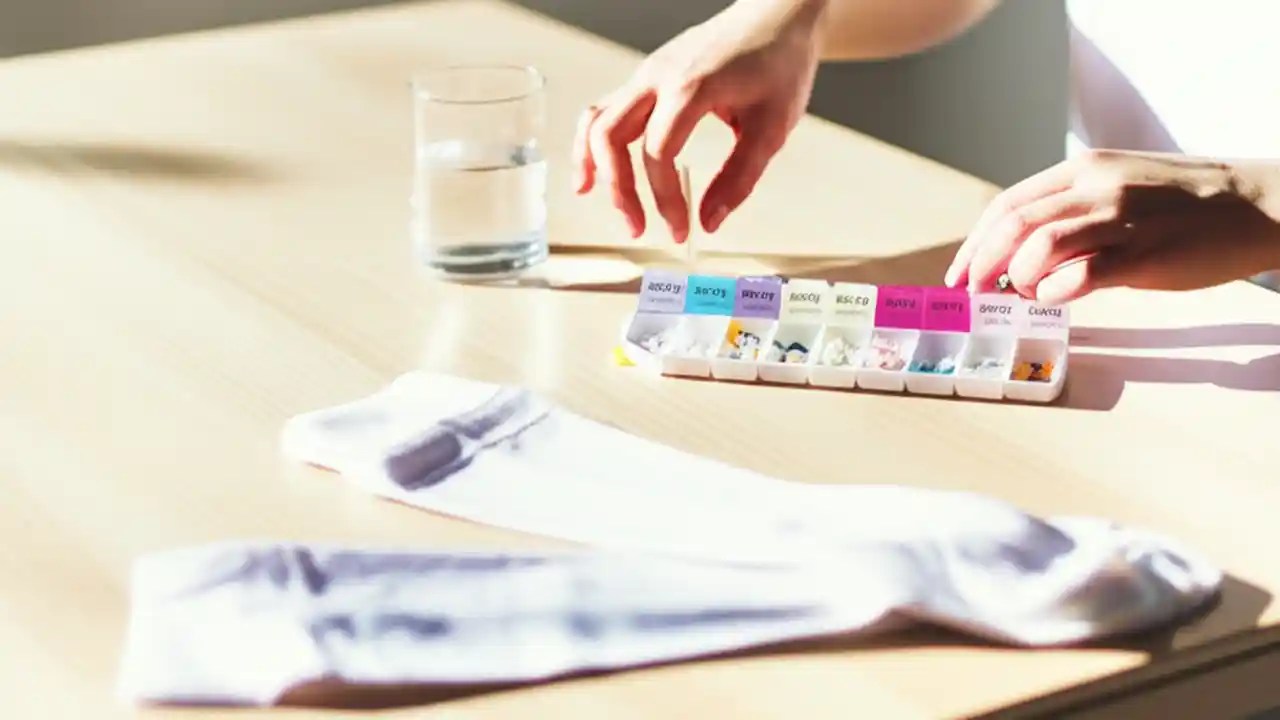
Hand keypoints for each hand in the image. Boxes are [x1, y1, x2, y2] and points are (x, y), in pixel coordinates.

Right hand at [572, 0, 826, 242]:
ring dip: (593, 164)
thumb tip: (708, 220)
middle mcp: (658, 76)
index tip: (681, 228)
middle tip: (637, 226)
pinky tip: (593, 169)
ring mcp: (647, 73)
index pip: (658, 154)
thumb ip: (738, 178)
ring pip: (598, 120)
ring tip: (593, 197)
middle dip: (619, 188)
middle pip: (611, 136)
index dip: (665, 199)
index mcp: (691, 87)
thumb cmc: (778, 63)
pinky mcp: (646, 77)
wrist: (776, 17)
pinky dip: (593, 141)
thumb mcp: (770, 129)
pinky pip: (605, 109)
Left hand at [945, 149, 1279, 303]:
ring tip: (1024, 294)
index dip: (974, 242)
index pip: (1008, 203)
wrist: (1256, 204)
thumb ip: (1072, 213)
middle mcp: (1096, 186)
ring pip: (1040, 244)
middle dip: (981, 263)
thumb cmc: (1184, 203)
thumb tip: (1022, 257)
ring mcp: (1120, 218)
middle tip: (972, 292)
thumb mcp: (1119, 188)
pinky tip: (1055, 298)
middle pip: (1014, 224)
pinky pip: (1083, 273)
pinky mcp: (1145, 252)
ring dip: (1019, 277)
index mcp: (1084, 169)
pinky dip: (1056, 291)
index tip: (958, 273)